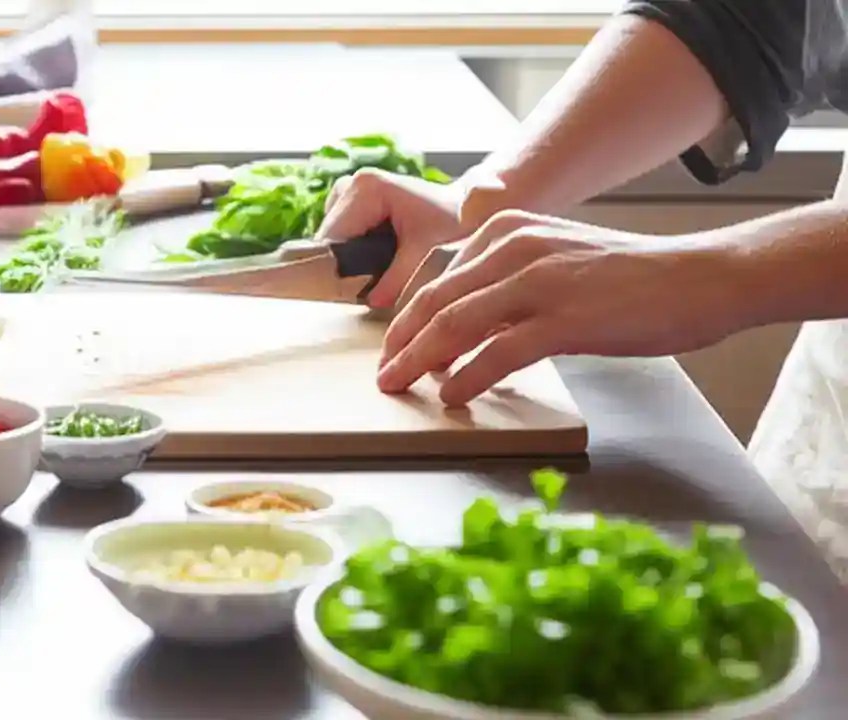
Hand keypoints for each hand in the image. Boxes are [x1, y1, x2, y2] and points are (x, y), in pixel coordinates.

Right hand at [316, 169, 463, 308]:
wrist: (468, 209)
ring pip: (331, 240)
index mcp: (366, 189)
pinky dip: (354, 254)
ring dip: (348, 262)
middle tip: (369, 289)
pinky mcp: (352, 203)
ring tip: (378, 274)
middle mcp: (351, 185)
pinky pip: (340, 236)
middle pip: (328, 240)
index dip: (337, 271)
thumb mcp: (427, 255)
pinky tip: (377, 261)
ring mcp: (349, 191)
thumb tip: (371, 301)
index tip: (351, 295)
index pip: (331, 240)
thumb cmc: (453, 225)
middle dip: (345, 268)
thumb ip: (396, 279)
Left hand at [377, 210, 744, 404]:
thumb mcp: (556, 261)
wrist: (699, 276)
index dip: (409, 318)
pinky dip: (468, 377)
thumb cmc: (632, 276)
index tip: (396, 347)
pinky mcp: (563, 317)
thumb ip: (508, 284)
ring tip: (401, 388)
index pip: (438, 277)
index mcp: (507, 229)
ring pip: (455, 325)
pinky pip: (497, 352)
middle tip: (384, 374)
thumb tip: (466, 330)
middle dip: (401, 342)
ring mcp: (538, 281)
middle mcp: (514, 247)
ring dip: (419, 362)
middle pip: (436, 301)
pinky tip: (454, 396)